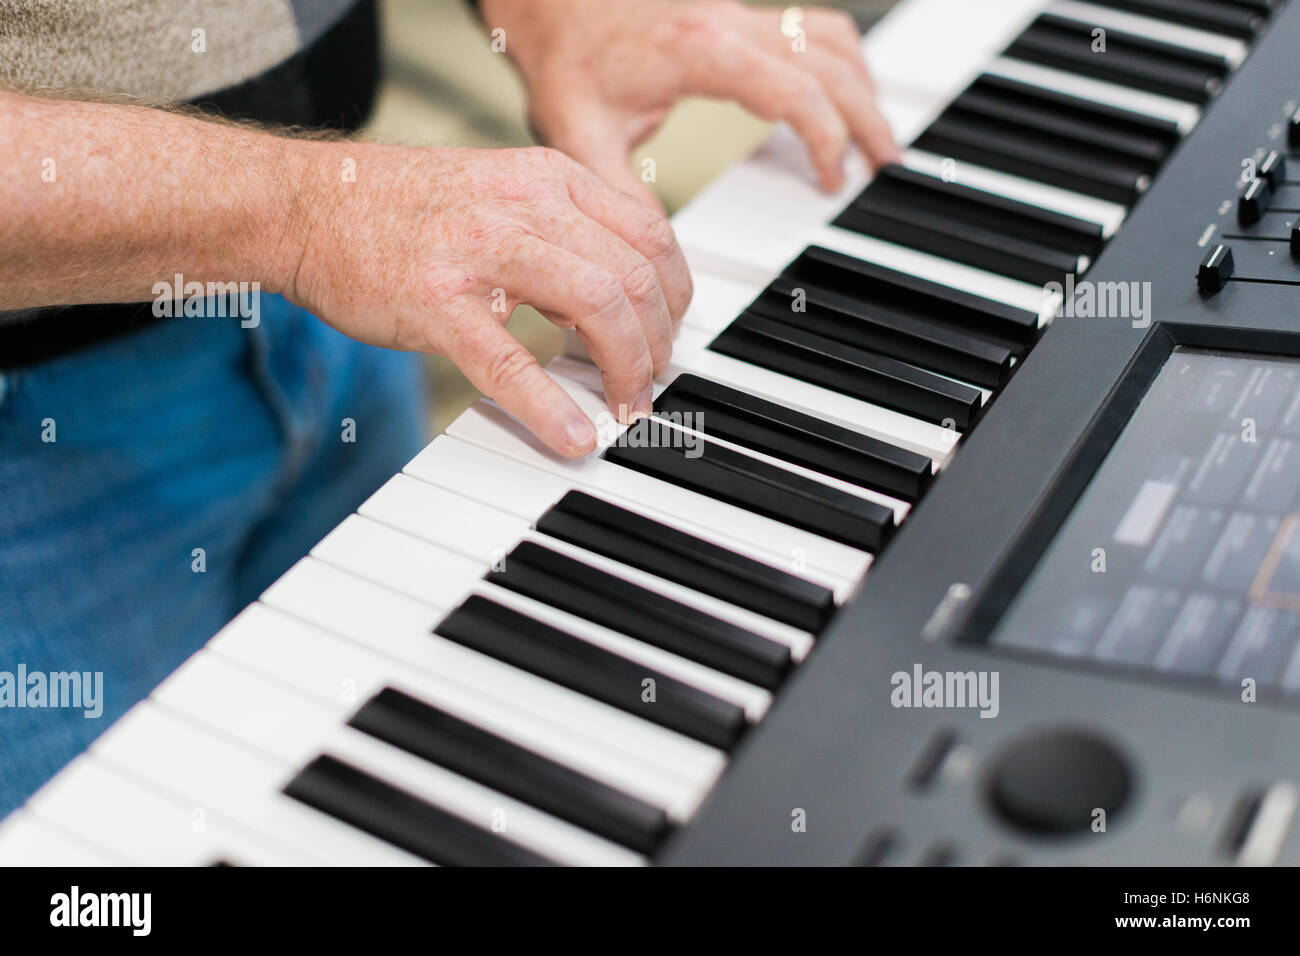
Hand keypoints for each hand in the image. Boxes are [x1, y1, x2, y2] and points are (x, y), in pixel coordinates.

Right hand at [280, 143, 691, 456]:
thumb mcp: (500, 189)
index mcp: (547, 177)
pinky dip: (553, 408)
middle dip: (658, 342)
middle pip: (634, 275)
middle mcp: (525, 204)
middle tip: (650, 382)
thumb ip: (563, 228)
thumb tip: (622, 290)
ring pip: (595, 307)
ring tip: (624, 406)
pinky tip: (575, 438)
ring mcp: (481, 252)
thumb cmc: (402, 209)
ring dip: (626, 369)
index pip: (650, 234)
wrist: (307, 205)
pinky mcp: (438, 304)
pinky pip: (511, 364)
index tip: (668, 334)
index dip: (675, 296)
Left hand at [481, 0, 898, 205]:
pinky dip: (834, 59)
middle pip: (830, 62)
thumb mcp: (579, 133)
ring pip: (827, 36)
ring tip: (874, 133)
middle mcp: (729, 24)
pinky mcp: (730, 13)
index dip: (826, 138)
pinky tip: (837, 90)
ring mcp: (734, 13)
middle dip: (866, 115)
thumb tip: (655, 250)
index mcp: (702, 52)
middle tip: (882, 163)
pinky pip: (804, 26)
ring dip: (860, 83)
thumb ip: (619, 194)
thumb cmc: (562, 51)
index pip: (797, 92)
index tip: (829, 180)